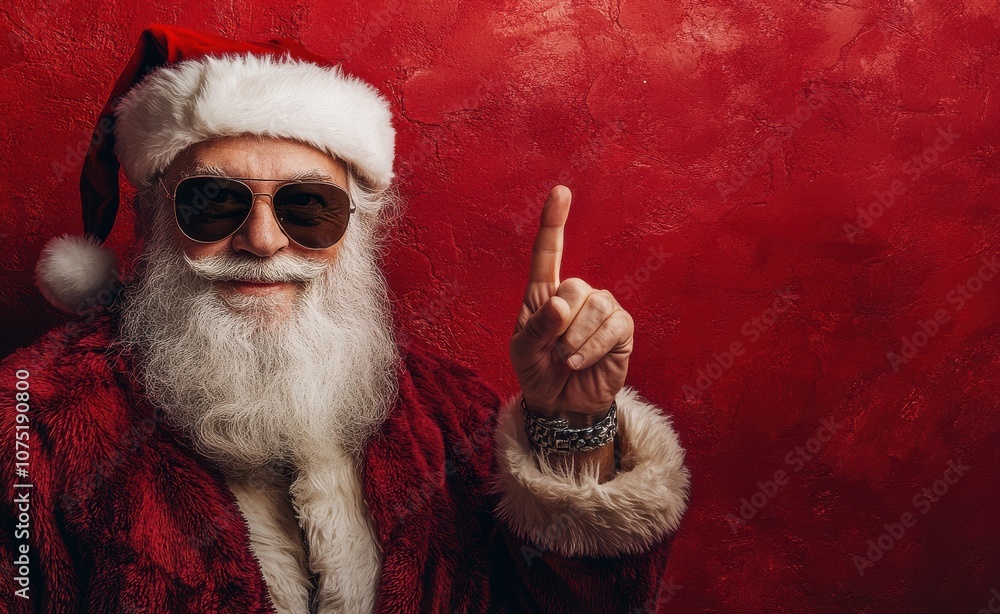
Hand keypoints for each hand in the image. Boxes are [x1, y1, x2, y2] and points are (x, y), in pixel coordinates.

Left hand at [510, 185, 633, 426]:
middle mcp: (575, 295)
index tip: (561, 191)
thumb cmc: (537, 373)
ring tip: (567, 360)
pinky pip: (613, 326)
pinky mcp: (621, 329)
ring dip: (577, 340)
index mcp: (544, 293)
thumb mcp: (523, 353)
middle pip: (574, 286)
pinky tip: (581, 363)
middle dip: (561, 325)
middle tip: (555, 352)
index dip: (554, 221)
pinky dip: (593, 348)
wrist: (562, 406)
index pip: (549, 252)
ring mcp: (601, 310)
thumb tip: (561, 304)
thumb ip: (536, 328)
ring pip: (596, 305)